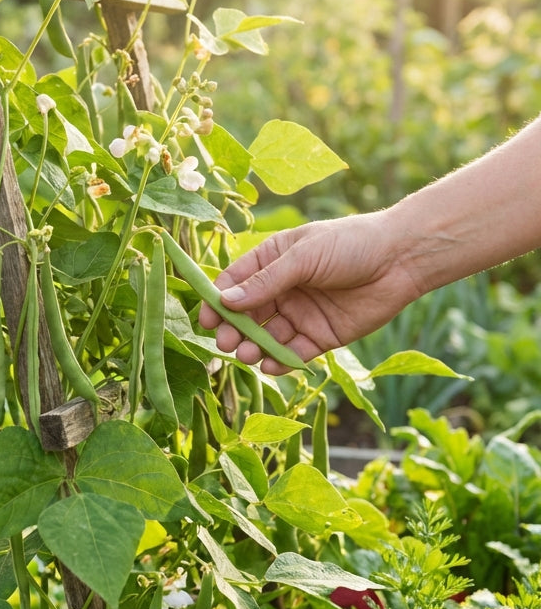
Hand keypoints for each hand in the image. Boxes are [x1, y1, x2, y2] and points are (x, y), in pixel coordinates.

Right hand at [199, 213, 422, 373]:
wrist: (401, 259)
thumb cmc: (350, 244)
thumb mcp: (303, 257)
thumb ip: (266, 281)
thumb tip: (226, 301)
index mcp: (272, 261)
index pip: (235, 283)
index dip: (217, 300)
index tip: (206, 318)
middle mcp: (282, 289)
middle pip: (246, 314)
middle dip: (234, 329)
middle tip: (226, 342)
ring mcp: (300, 314)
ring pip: (267, 336)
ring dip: (254, 346)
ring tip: (248, 354)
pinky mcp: (320, 336)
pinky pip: (293, 352)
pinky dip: (280, 360)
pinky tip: (272, 363)